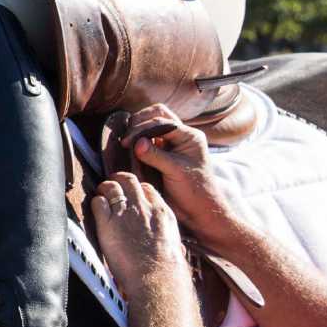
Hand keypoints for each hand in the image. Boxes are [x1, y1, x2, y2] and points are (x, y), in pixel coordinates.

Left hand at [91, 172, 190, 300]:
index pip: (147, 188)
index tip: (132, 196)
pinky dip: (96, 203)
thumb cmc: (167, 269)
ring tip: (101, 192)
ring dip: (105, 188)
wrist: (156, 278)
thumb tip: (176, 246)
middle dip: (120, 180)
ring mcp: (125, 213)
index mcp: (161, 212)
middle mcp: (143, 208)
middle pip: (129, 180)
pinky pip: (99, 202)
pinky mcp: (108, 223)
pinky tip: (96, 209)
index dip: (137, 190)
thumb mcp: (175, 246)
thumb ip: (170, 238)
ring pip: (112, 186)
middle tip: (114, 186)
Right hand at [114, 106, 238, 245]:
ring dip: (139, 131)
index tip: (128, 142)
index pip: (162, 122)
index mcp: (190, 136)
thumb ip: (156, 155)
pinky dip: (140, 141)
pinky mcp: (165, 154)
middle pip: (158, 116)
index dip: (142, 129)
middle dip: (140, 123)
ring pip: (153, 126)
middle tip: (127, 138)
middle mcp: (182, 137)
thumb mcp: (175, 171)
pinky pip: (150, 140)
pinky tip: (131, 149)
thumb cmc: (194, 191)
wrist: (199, 210)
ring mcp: (173, 145)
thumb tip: (137, 143)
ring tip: (127, 143)